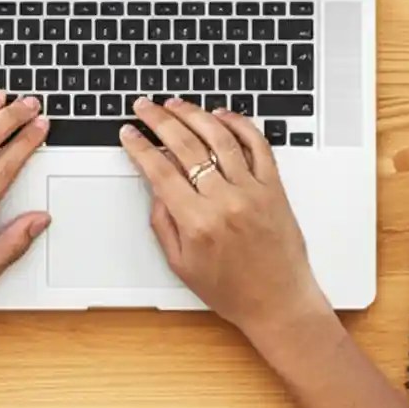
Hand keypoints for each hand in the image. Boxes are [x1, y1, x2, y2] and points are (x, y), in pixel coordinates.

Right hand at [119, 97, 329, 337]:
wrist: (278, 303)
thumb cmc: (232, 290)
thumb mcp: (180, 264)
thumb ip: (163, 222)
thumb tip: (154, 186)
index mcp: (197, 223)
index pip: (160, 170)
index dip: (140, 146)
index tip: (129, 132)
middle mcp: (225, 202)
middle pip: (186, 145)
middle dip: (160, 120)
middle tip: (146, 107)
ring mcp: (252, 191)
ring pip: (219, 137)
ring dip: (194, 114)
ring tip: (177, 104)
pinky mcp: (274, 187)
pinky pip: (258, 144)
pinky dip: (239, 124)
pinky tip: (221, 115)